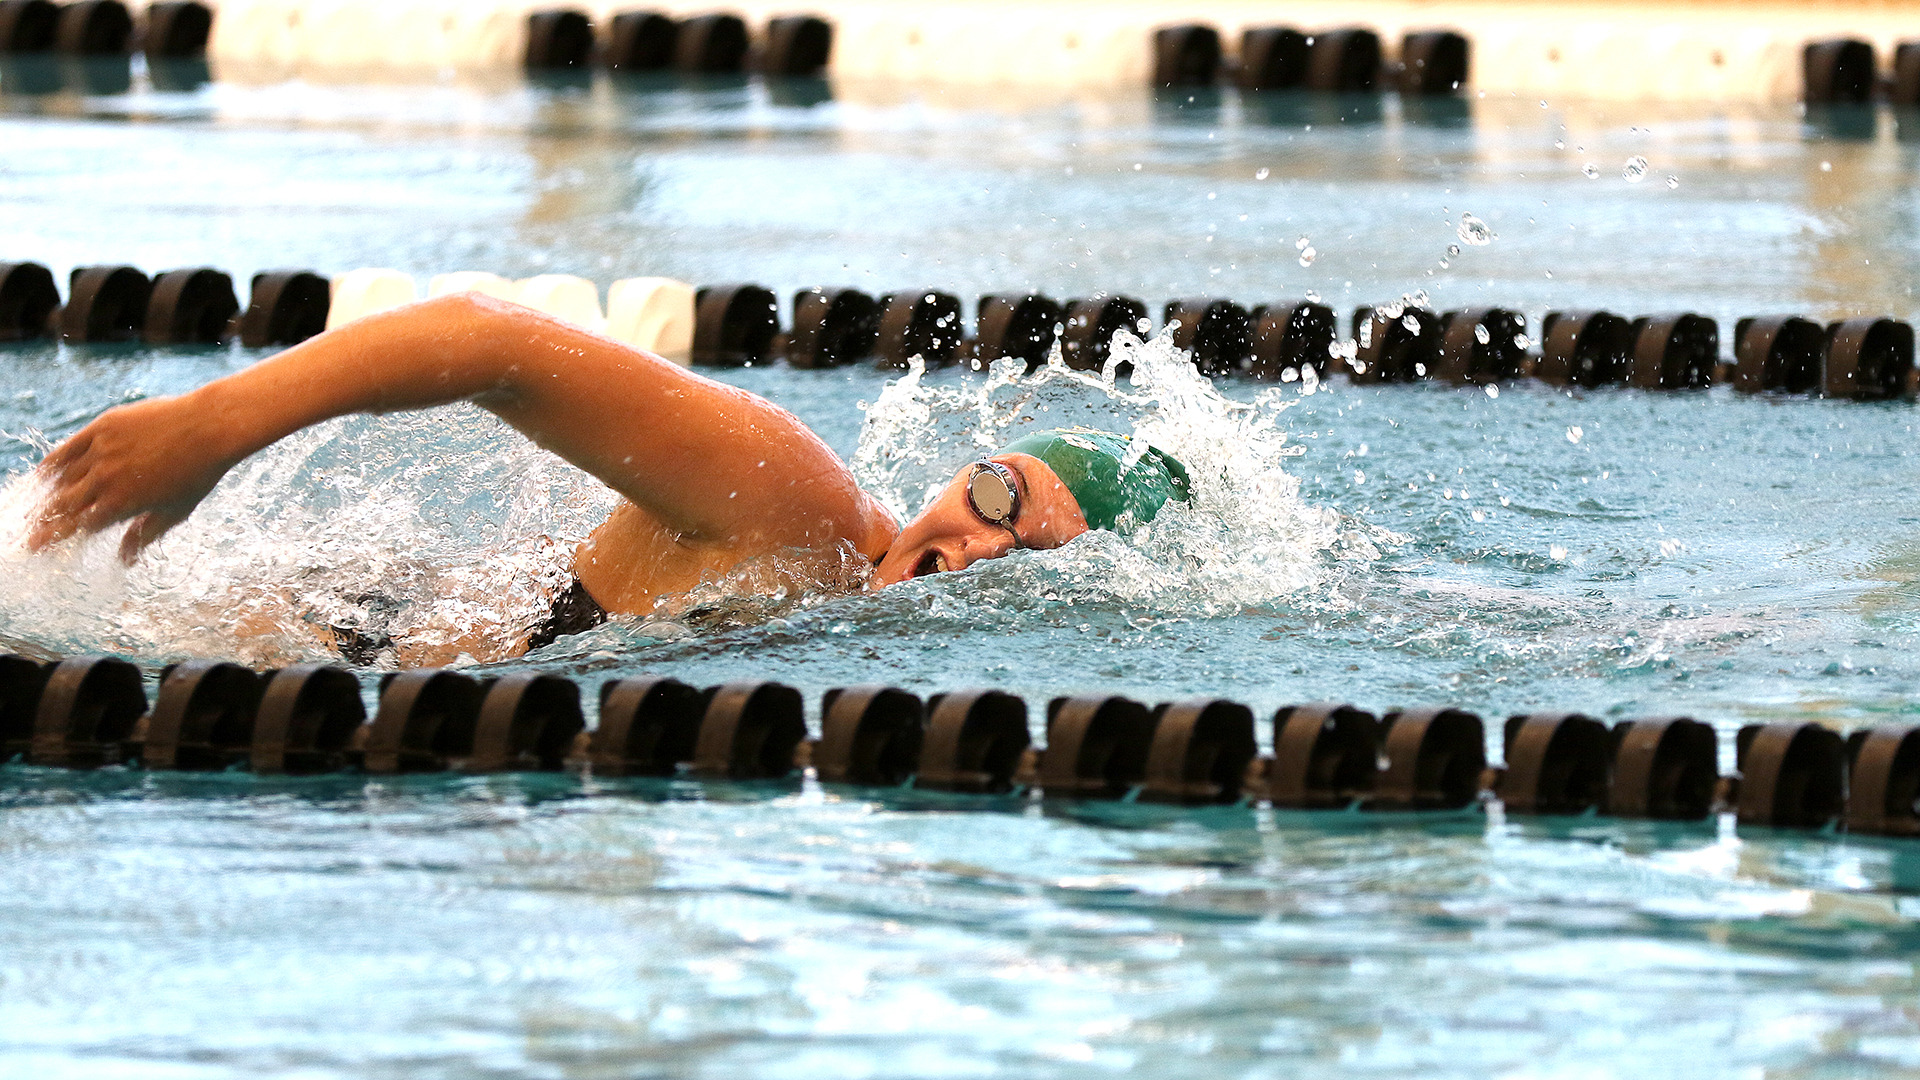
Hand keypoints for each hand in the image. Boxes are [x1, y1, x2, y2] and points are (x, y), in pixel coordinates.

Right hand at [28, 390, 239, 561]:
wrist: (208, 428)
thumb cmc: (197, 474)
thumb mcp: (175, 511)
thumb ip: (144, 534)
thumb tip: (124, 561)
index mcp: (121, 504)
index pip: (78, 526)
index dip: (56, 537)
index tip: (39, 547)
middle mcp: (105, 479)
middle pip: (63, 505)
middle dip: (44, 522)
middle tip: (30, 535)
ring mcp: (101, 451)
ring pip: (64, 477)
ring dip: (48, 495)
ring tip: (37, 508)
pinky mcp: (103, 427)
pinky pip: (69, 447)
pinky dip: (53, 462)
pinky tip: (42, 474)